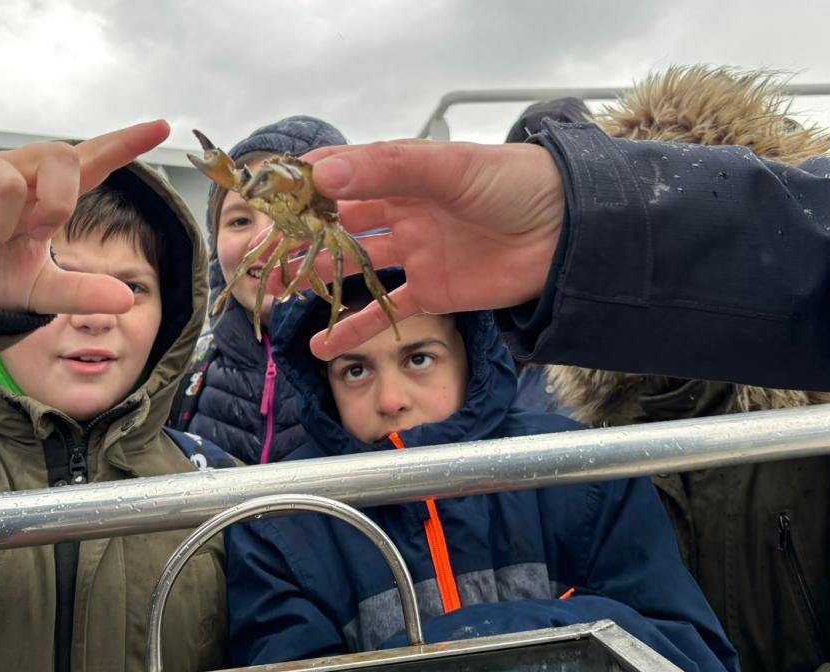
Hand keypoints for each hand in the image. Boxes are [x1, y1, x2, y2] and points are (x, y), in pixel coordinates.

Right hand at [0, 120, 170, 315]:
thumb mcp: (36, 291)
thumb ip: (80, 294)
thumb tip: (126, 300)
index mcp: (44, 194)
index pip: (90, 160)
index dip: (124, 144)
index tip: (162, 128)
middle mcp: (13, 172)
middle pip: (57, 155)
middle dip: (57, 199)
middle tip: (37, 233)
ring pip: (3, 182)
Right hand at [269, 139, 564, 359]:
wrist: (571, 230)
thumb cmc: (515, 183)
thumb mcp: (449, 168)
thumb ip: (387, 169)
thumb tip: (322, 173)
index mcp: (402, 175)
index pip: (341, 176)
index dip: (303, 187)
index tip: (265, 197)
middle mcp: (403, 212)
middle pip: (338, 226)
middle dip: (298, 239)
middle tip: (258, 254)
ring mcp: (417, 253)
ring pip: (352, 267)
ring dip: (314, 279)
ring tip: (273, 293)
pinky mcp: (435, 291)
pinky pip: (386, 310)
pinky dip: (355, 326)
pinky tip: (323, 346)